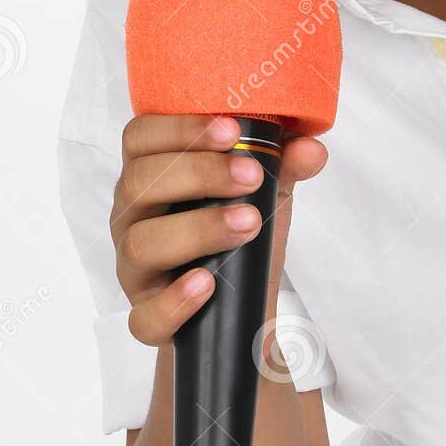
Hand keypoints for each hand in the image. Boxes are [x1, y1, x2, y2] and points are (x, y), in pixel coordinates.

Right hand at [111, 113, 327, 364]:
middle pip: (138, 183)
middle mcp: (135, 218)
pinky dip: (175, 300)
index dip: (179, 129)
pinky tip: (206, 284)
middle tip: (252, 177)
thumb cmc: (243, 235)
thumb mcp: (268, 192)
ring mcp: (134, 268)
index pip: (141, 138)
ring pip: (140, 244)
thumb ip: (286, 165)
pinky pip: (144, 315)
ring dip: (197, 229)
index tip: (231, 130)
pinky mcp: (146, 316)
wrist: (245, 305)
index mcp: (155, 176)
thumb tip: (310, 149)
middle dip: (199, 174)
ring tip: (247, 223)